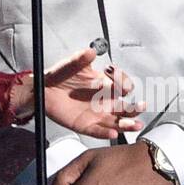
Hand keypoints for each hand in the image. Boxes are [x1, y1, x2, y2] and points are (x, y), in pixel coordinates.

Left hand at [10, 49, 145, 138]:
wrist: (43, 89)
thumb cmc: (60, 76)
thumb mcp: (71, 64)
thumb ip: (81, 58)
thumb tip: (90, 51)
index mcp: (104, 85)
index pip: (123, 86)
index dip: (125, 84)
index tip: (122, 84)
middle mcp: (104, 101)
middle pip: (126, 107)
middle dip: (135, 108)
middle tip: (140, 105)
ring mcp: (96, 114)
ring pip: (117, 122)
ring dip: (127, 124)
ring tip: (134, 124)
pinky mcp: (86, 125)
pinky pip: (98, 131)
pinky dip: (105, 133)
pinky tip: (112, 133)